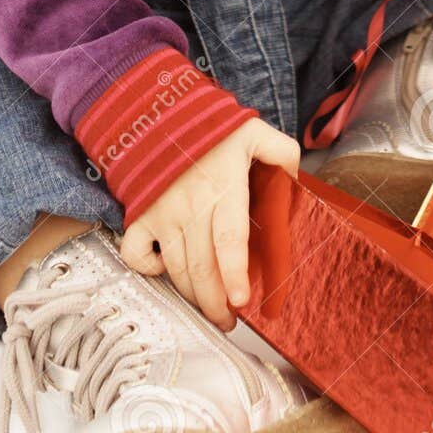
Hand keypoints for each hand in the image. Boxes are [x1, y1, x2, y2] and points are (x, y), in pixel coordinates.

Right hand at [118, 116, 299, 330]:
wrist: (158, 110)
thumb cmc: (211, 128)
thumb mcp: (255, 131)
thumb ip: (282, 153)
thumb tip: (296, 182)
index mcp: (223, 186)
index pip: (228, 238)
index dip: (233, 272)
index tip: (241, 300)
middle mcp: (190, 204)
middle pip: (202, 267)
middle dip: (216, 303)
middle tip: (230, 321)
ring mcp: (161, 212)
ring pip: (176, 269)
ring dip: (193, 296)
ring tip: (211, 310)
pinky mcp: (140, 215)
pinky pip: (136, 254)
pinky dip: (149, 270)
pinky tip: (168, 270)